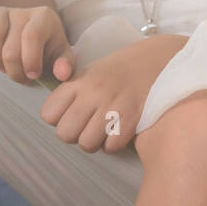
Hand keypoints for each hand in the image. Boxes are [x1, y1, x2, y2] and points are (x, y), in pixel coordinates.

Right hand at [0, 1, 75, 83]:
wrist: (36, 38)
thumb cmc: (49, 50)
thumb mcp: (62, 57)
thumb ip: (66, 65)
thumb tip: (62, 73)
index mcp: (45, 17)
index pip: (31, 36)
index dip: (30, 60)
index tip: (34, 75)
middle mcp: (24, 11)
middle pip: (9, 46)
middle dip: (14, 69)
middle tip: (21, 76)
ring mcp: (3, 11)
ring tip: (5, 66)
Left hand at [39, 34, 185, 152]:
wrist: (157, 59)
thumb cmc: (120, 70)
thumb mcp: (91, 72)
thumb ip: (72, 91)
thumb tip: (54, 117)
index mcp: (79, 81)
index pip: (48, 114)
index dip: (58, 119)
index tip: (71, 115)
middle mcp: (93, 92)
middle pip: (65, 133)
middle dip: (75, 135)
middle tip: (88, 126)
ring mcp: (112, 104)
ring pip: (86, 143)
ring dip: (95, 142)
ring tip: (104, 131)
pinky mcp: (132, 116)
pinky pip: (111, 146)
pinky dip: (114, 144)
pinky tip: (119, 132)